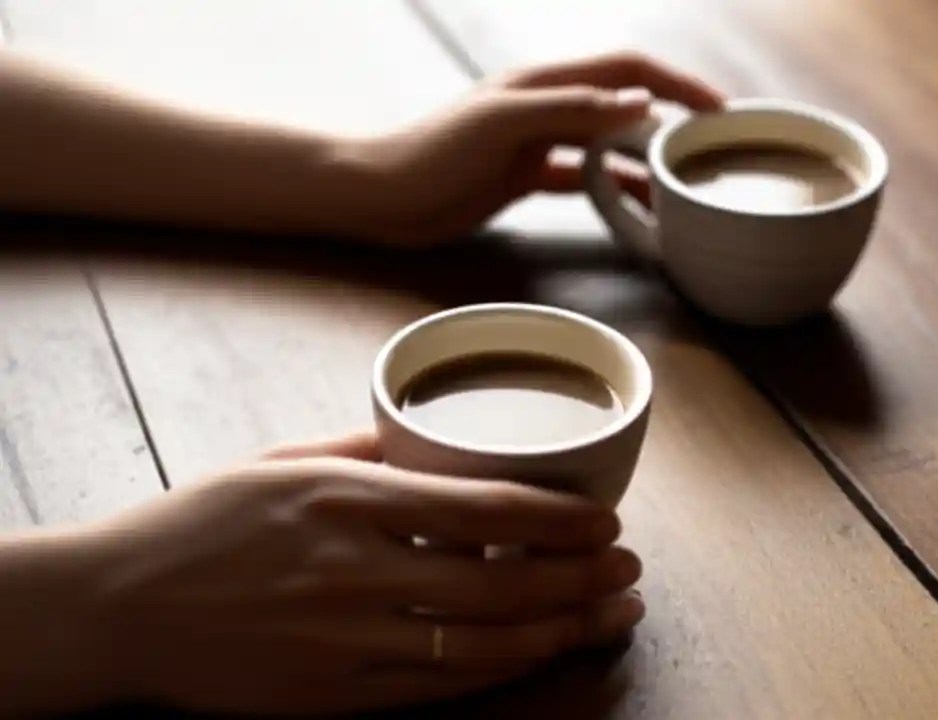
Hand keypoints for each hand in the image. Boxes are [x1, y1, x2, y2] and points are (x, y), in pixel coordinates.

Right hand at [65, 432, 643, 715]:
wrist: (117, 610)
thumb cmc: (199, 525)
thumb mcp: (281, 460)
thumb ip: (367, 446)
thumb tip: (437, 436)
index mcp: (345, 499)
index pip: (481, 507)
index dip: (558, 518)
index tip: (606, 518)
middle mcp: (354, 569)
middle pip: (499, 580)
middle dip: (580, 577)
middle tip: (629, 568)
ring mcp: (345, 638)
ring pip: (483, 640)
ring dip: (561, 628)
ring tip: (612, 613)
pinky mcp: (333, 692)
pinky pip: (439, 684)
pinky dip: (502, 668)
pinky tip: (543, 652)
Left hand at [337, 51, 724, 244]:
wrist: (379, 196)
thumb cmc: (430, 154)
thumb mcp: (503, 126)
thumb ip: (572, 110)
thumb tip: (641, 101)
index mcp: (546, 82)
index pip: (629, 69)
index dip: (678, 84)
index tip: (720, 111)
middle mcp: (549, 106)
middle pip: (628, 102)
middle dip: (674, 119)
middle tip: (716, 151)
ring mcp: (540, 141)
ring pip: (612, 144)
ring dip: (649, 158)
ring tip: (688, 184)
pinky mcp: (528, 175)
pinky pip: (587, 178)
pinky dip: (618, 190)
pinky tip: (641, 209)